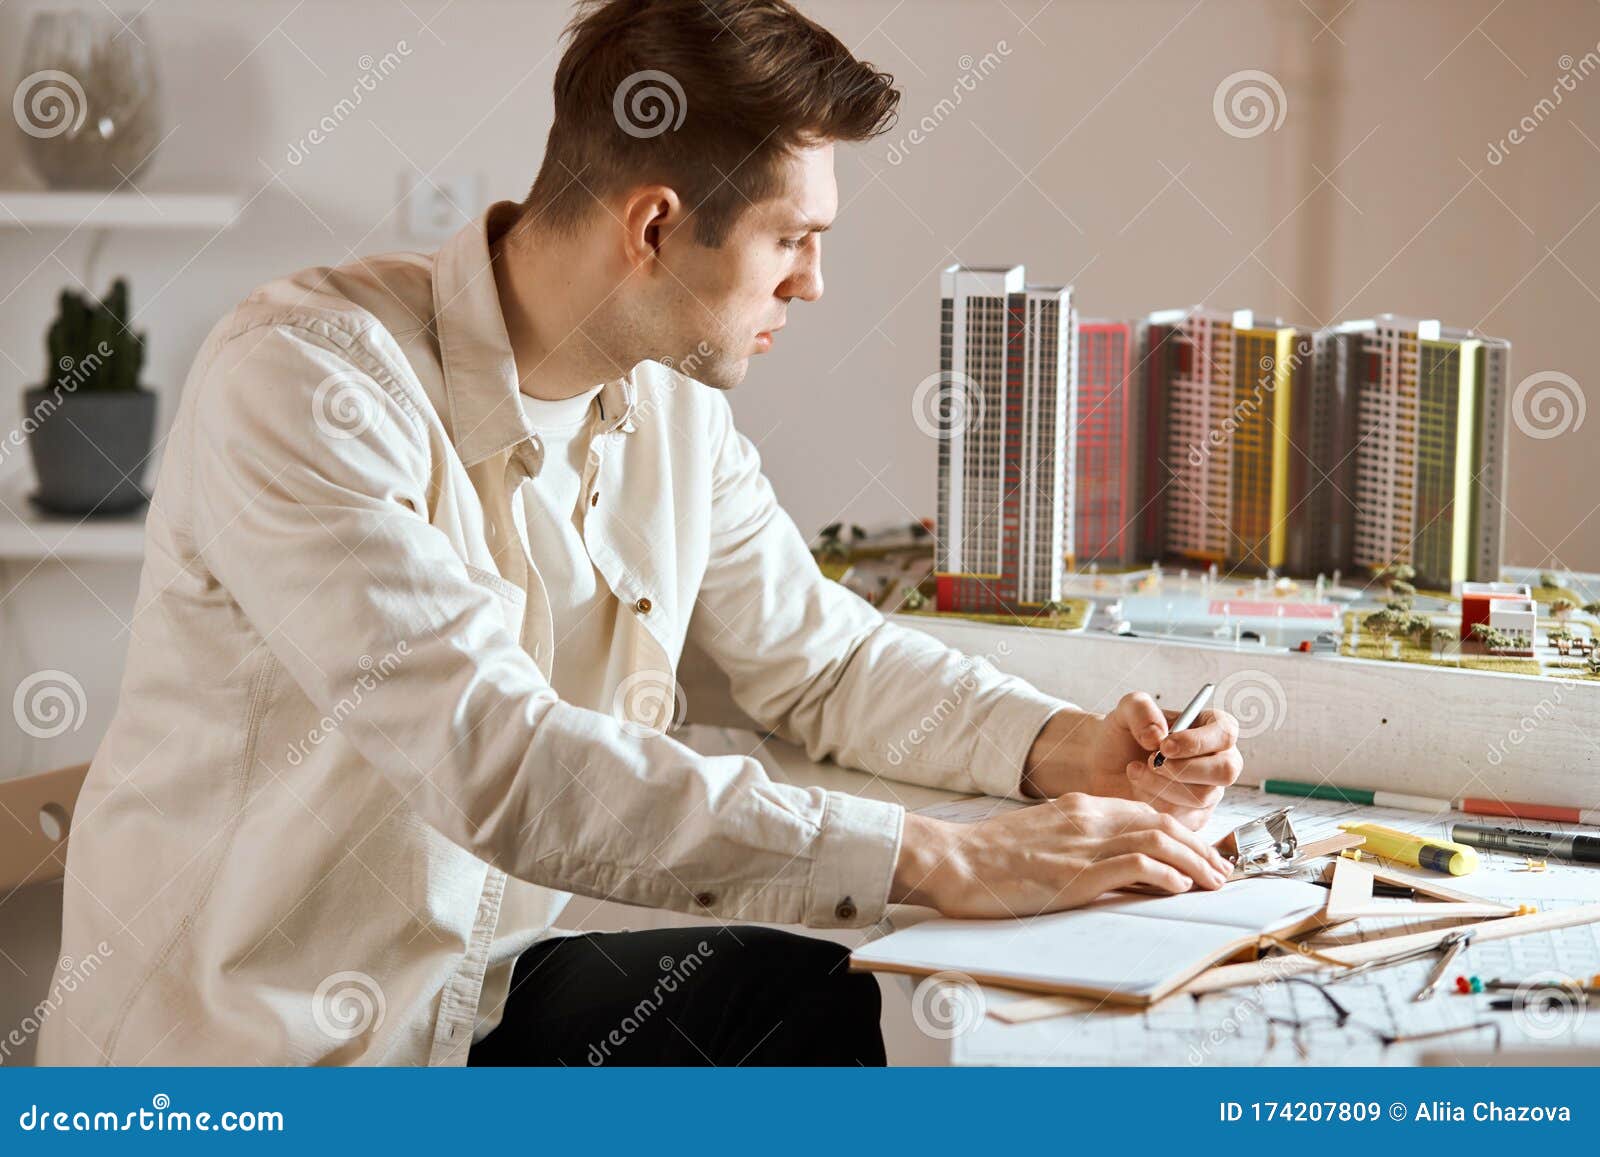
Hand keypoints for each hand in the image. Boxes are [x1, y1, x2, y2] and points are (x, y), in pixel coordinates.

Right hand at [891, 793, 1234, 917]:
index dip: (1181, 832)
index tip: (1201, 853)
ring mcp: (1083, 844)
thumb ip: (1077, 843)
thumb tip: (1111, 866)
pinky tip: (1179, 887)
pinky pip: (1136, 866)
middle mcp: (1087, 818)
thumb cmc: (990, 857)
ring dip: (1194, 861)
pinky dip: (1165, 874)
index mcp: (1078, 807)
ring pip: (1158, 840)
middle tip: (1221, 871)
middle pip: (1161, 823)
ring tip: (1213, 882)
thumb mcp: (1041, 838)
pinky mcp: (1077, 874)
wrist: (956, 860)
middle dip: (1199, 847)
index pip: (1144, 813)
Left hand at [1020, 693, 1242, 829]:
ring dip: (1165, 788)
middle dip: (1187, 769)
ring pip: (1203, 799)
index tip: (1166, 743)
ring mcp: (1204, 795)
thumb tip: (1158, 730)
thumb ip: (1140, 709)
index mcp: (1210, 728)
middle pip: (1225, 770)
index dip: (1200, 740)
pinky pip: (1186, 826)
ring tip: (1132, 775)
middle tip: (1151, 765)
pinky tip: (1133, 799)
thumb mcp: (1123, 710)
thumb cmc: (1115, 733)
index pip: (1226, 732)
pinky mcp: (1186, 823)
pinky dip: (1159, 812)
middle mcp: (1214, 763)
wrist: (1094, 765)